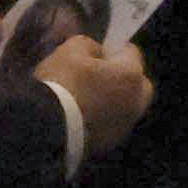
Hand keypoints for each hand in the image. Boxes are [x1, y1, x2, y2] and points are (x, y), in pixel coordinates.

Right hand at [29, 30, 152, 156]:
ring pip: (126, 106)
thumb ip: (89, 46)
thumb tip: (96, 53)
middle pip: (138, 84)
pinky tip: (81, 115)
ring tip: (86, 98)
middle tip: (97, 75)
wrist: (49, 127)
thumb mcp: (69, 50)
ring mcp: (127, 124)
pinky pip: (112, 123)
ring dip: (113, 100)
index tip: (96, 51)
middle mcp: (137, 101)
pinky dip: (103, 118)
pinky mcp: (113, 142)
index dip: (113, 48)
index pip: (132, 52)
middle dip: (123, 77)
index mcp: (131, 74)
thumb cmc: (63, 83)